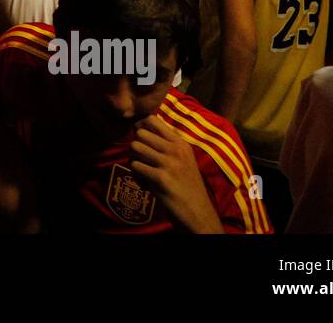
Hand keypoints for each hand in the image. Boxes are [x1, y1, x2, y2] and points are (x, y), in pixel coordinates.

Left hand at [129, 116, 223, 232]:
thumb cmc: (187, 186)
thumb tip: (140, 131)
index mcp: (180, 143)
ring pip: (135, 147)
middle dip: (136, 147)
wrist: (199, 213)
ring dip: (133, 161)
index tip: (142, 142)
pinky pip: (135, 167)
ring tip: (142, 173)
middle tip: (141, 161)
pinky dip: (136, 177)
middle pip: (140, 133)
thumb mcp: (183, 160)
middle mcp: (176, 150)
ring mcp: (169, 163)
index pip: (152, 119)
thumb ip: (167, 146)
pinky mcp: (161, 178)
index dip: (140, 127)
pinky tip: (146, 185)